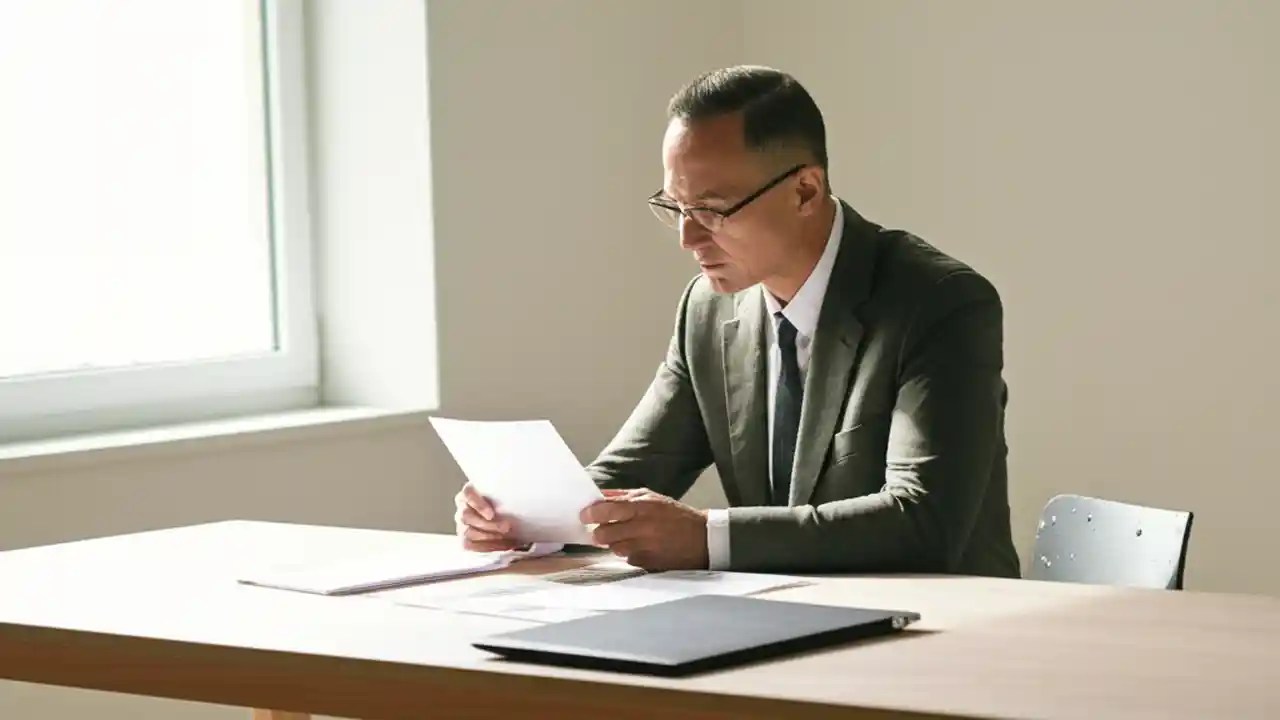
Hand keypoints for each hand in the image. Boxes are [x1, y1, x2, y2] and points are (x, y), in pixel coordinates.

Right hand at [454, 483, 521, 551]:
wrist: (509, 519)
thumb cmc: (506, 504)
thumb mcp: (506, 495)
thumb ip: (505, 493)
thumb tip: (516, 495)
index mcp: (469, 492)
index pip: (467, 494)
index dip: (478, 505)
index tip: (492, 515)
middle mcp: (462, 507)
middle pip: (466, 516)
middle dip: (488, 524)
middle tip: (506, 527)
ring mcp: (461, 524)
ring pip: (467, 532)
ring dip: (489, 537)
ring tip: (506, 538)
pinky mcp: (465, 539)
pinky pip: (470, 545)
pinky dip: (487, 547)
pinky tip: (502, 546)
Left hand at [580, 488, 708, 570]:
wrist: (702, 539)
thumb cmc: (674, 515)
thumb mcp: (651, 497)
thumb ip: (623, 496)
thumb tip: (598, 496)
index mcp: (642, 506)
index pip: (607, 510)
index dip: (591, 514)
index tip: (584, 515)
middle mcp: (642, 527)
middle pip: (604, 534)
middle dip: (599, 533)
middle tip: (601, 531)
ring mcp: (644, 547)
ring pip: (613, 548)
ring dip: (614, 544)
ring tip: (627, 538)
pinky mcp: (647, 563)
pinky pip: (626, 559)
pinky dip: (629, 554)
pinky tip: (640, 548)